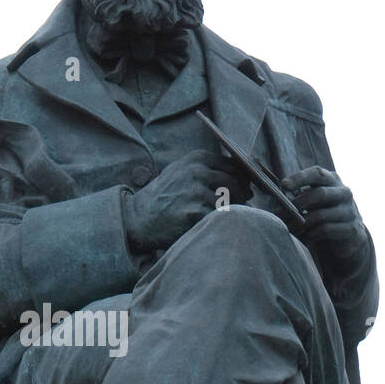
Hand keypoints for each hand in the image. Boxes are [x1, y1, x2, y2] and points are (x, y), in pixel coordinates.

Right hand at [124, 150, 251, 252]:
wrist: (138, 219)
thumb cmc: (163, 196)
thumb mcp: (181, 172)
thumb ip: (208, 169)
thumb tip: (245, 178)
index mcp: (196, 158)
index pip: (233, 165)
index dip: (243, 178)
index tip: (246, 188)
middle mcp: (197, 171)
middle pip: (235, 183)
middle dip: (241, 196)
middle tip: (242, 205)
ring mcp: (196, 192)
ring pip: (230, 201)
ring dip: (232, 211)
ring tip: (223, 216)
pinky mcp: (195, 213)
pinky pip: (219, 217)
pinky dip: (219, 222)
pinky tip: (210, 224)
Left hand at [281, 166, 367, 262]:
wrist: (348, 237)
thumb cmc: (323, 213)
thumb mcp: (314, 200)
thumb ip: (300, 194)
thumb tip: (276, 194)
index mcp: (332, 180)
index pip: (317, 173)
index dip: (300, 178)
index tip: (283, 185)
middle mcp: (344, 192)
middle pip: (319, 194)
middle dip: (297, 204)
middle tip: (280, 214)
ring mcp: (349, 210)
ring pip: (321, 215)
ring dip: (301, 223)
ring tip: (289, 228)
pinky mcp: (351, 228)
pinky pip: (326, 230)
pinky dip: (311, 234)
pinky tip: (304, 237)